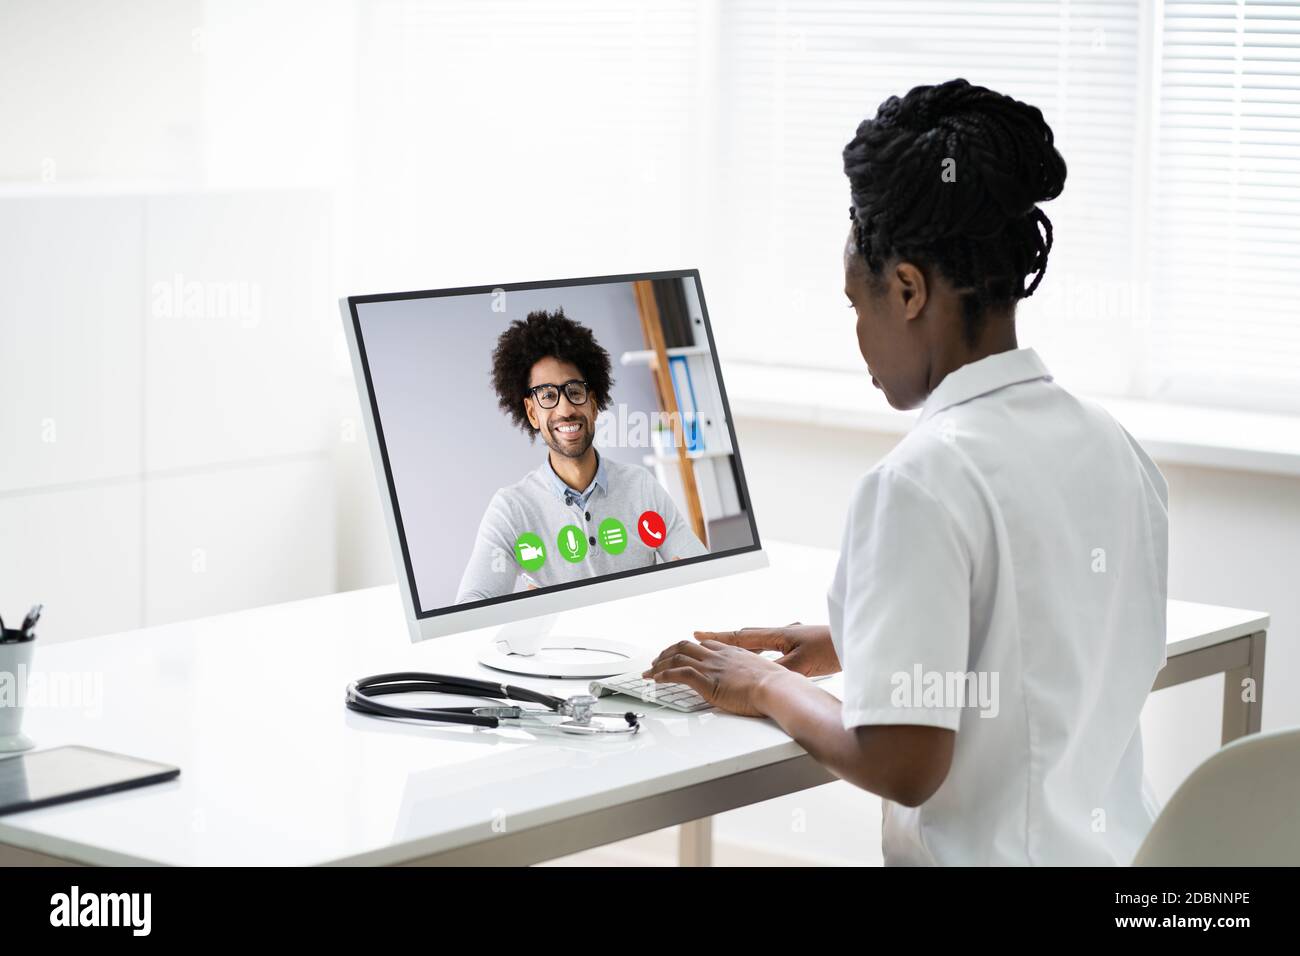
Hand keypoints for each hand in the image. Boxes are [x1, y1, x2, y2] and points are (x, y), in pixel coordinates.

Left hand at [643, 639, 790, 716]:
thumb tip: (761, 686)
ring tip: (650, 671)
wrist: (777, 689)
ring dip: (660, 664)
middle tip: (658, 660)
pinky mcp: (707, 682)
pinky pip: (678, 673)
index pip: (705, 644)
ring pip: (677, 657)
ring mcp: (712, 667)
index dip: (690, 647)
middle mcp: (719, 656)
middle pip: (685, 646)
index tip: (681, 651)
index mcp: (733, 653)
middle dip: (668, 652)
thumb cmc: (778, 686)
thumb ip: (757, 676)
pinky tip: (657, 679)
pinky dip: (664, 675)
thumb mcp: (767, 674)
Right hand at [697, 624, 840, 677]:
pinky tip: (758, 660)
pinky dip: (757, 651)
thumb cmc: (830, 648)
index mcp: (776, 635)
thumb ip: (779, 670)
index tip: (697, 634)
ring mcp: (789, 638)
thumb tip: (758, 677)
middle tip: (701, 640)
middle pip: (744, 635)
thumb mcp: (801, 663)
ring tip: (723, 650)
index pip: (740, 635)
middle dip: (722, 638)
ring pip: (757, 641)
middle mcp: (780, 634)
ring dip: (739, 644)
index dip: (717, 636)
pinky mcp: (798, 646)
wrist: (854, 640)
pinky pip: (769, 648)